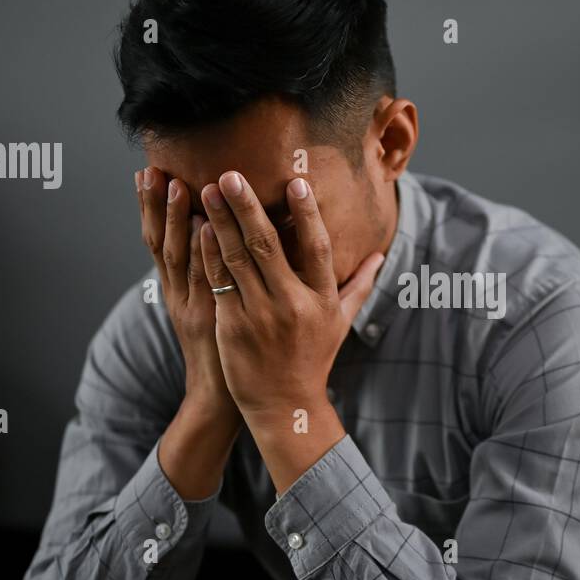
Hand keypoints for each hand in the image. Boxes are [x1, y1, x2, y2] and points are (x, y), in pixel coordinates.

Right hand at [137, 166, 241, 431]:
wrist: (224, 398)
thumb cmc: (224, 351)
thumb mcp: (208, 310)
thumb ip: (210, 276)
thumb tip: (215, 237)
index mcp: (176, 291)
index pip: (158, 241)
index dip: (151, 208)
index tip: (146, 173)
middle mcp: (178, 295)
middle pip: (161, 243)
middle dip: (156, 206)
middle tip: (152, 169)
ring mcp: (193, 307)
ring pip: (181, 258)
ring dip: (178, 221)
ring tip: (179, 185)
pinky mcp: (212, 320)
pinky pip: (207, 282)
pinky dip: (204, 254)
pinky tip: (206, 229)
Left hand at [197, 171, 383, 490]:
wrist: (284, 406)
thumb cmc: (313, 360)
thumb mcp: (341, 323)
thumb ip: (360, 285)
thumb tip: (380, 255)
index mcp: (321, 300)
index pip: (317, 248)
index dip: (307, 214)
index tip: (296, 182)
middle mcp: (291, 305)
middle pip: (267, 245)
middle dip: (246, 206)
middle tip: (230, 174)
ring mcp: (260, 315)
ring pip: (237, 258)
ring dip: (220, 221)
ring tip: (206, 190)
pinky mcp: (232, 325)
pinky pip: (219, 281)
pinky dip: (209, 253)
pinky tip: (199, 229)